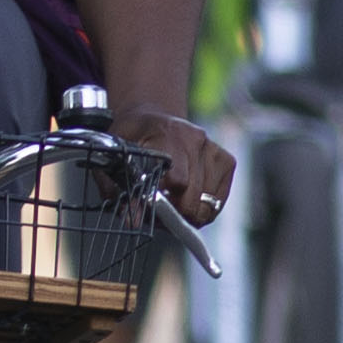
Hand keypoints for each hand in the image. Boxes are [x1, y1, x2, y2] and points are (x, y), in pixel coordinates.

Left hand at [115, 106, 235, 225]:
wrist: (153, 119)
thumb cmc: (132, 141)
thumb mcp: (115, 159)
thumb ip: (119, 190)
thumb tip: (134, 222)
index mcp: (166, 134)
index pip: (177, 179)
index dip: (164, 202)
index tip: (151, 208)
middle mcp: (195, 139)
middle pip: (193, 196)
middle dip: (175, 212)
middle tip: (160, 210)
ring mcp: (212, 149)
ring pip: (208, 203)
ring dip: (189, 212)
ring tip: (173, 203)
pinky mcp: (226, 160)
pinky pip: (219, 201)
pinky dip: (205, 208)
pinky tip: (189, 199)